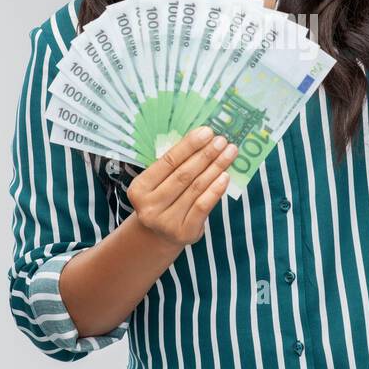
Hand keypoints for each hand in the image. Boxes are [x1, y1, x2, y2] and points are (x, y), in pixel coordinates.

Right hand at [127, 126, 237, 248]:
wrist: (160, 236)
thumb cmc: (163, 200)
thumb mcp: (158, 183)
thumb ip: (174, 165)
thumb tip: (203, 138)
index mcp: (139, 188)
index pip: (168, 161)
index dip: (189, 145)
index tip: (207, 132)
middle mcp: (150, 206)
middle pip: (183, 174)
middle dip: (206, 155)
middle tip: (222, 141)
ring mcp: (166, 221)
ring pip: (196, 188)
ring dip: (216, 168)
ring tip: (229, 153)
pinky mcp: (184, 232)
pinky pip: (203, 206)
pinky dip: (216, 189)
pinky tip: (225, 176)